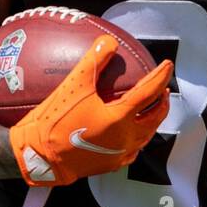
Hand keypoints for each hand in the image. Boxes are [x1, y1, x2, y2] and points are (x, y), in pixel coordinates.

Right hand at [8, 35, 171, 186]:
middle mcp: (126, 138)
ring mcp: (119, 154)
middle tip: (163, 88)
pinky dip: (139, 136)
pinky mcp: (111, 164)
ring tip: (153, 107)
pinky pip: (134, 149)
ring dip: (153, 119)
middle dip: (162, 101)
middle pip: (155, 117)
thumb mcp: (73, 86)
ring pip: (147, 135)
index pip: (149, 92)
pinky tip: (133, 131)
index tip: (167, 65)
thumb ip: (93, 61)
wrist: (39, 158)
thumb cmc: (55, 122)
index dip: (160, 76)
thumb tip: (108, 41)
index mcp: (120, 118)